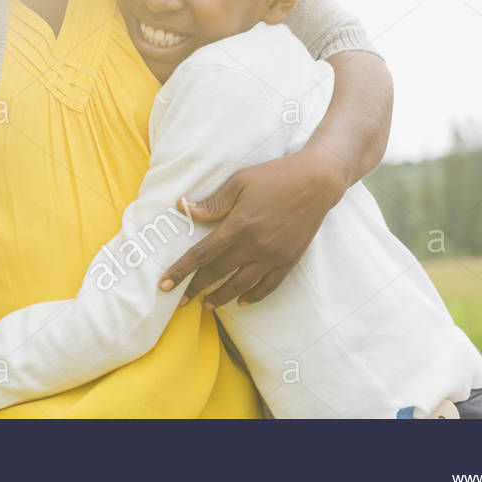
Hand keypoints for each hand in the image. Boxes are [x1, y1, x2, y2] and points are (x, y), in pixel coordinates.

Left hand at [159, 148, 344, 307]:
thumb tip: (183, 208)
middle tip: (179, 301)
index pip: (203, 254)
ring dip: (222, 297)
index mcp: (239, 225)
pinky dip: (254, 296)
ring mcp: (274, 256)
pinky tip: (241, 301)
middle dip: (196, 288)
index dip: (181, 270)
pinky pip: (269, 285)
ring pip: (242, 285)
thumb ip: (212, 202)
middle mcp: (256, 246)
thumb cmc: (274, 176)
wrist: (317, 182)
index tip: (164, 284)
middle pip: (219, 273)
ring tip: (207, 305)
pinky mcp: (289, 259)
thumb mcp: (239, 182)